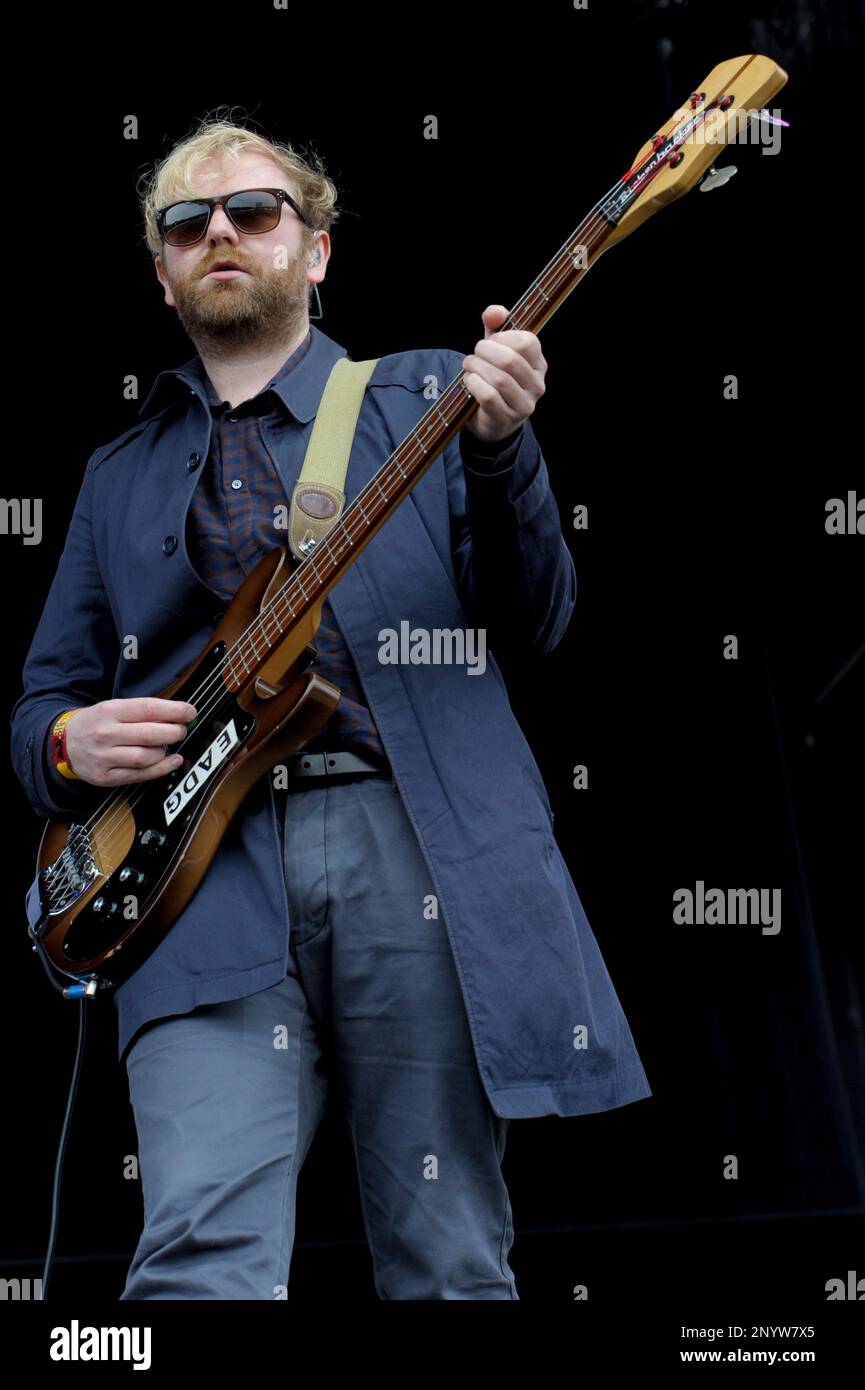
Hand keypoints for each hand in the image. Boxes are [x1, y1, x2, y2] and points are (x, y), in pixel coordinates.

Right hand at [62, 697, 197, 786]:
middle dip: (174, 732)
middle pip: (150, 734)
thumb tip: (178, 713)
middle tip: (182, 730)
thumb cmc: (95, 724)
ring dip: (165, 751)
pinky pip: (140, 775)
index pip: (148, 709)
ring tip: (167, 745)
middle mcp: (106, 734)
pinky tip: (173, 761)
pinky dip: (162, 769)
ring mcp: (105, 757)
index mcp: (109, 711)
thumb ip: (141, 711)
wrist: (62, 744)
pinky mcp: (106, 777)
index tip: (190, 712)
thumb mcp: (112, 708)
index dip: (174, 711)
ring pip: (146, 756)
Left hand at [462, 305, 546, 444]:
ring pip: (498, 379)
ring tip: (469, 367)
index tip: (490, 342)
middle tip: (473, 355)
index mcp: (539, 364)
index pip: (526, 341)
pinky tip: (469, 381)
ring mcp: (524, 404)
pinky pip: (488, 396)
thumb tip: (494, 312)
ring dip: (476, 368)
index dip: (502, 337)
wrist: (494, 420)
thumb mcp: (497, 349)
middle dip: (483, 352)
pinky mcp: (506, 418)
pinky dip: (473, 384)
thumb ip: (496, 326)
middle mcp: (537, 385)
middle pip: (509, 360)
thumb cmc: (496, 379)